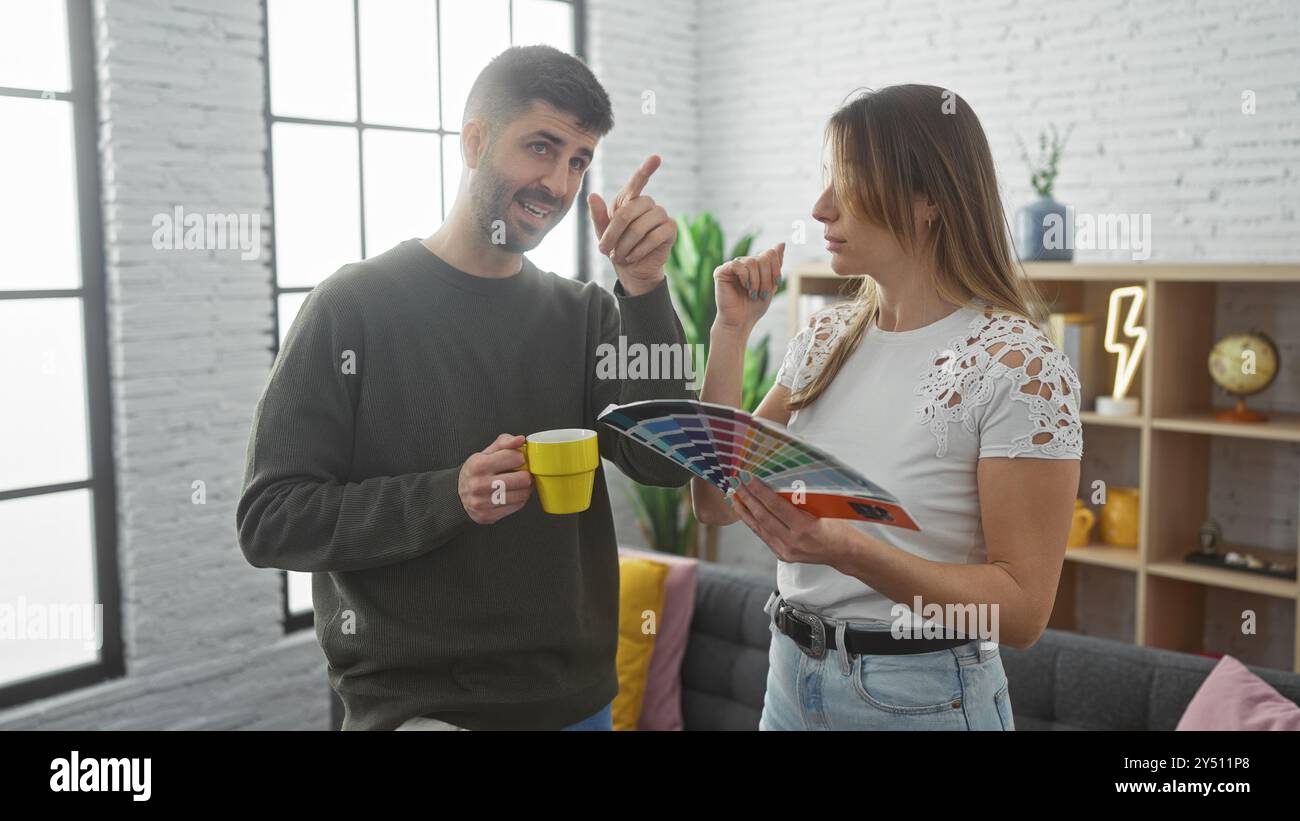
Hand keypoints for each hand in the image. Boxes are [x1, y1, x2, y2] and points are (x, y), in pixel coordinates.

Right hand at [459, 433, 532, 523]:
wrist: (457, 494)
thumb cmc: (475, 471)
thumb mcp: (485, 453)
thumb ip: (504, 443)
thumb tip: (520, 440)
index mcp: (478, 465)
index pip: (514, 457)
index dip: (521, 457)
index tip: (518, 459)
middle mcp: (479, 484)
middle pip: (522, 479)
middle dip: (526, 474)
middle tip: (523, 473)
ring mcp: (483, 502)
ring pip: (522, 495)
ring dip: (526, 488)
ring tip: (520, 484)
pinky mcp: (489, 515)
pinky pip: (517, 506)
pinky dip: (520, 499)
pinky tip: (514, 494)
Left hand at [588, 155, 676, 294]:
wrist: (632, 268)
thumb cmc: (617, 246)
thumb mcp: (603, 232)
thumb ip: (598, 215)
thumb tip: (592, 195)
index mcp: (629, 199)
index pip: (637, 181)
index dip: (646, 169)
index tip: (656, 158)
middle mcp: (647, 203)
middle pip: (628, 212)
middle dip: (613, 233)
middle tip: (605, 250)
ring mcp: (661, 215)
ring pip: (641, 226)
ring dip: (626, 244)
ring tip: (620, 256)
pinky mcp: (671, 229)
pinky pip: (654, 237)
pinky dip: (640, 249)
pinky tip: (633, 257)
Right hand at [713, 242, 783, 332]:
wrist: (740, 321)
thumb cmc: (754, 307)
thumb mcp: (771, 285)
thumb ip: (775, 265)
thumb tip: (782, 243)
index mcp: (755, 265)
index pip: (770, 253)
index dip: (776, 269)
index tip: (776, 284)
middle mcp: (743, 263)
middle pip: (762, 257)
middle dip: (767, 278)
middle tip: (763, 293)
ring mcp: (732, 267)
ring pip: (752, 262)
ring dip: (756, 281)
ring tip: (753, 294)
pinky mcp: (721, 271)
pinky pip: (737, 265)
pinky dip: (745, 278)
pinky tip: (744, 287)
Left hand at [730, 470, 860, 571]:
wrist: (843, 552)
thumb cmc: (837, 526)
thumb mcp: (821, 509)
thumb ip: (799, 499)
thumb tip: (776, 481)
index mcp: (805, 528)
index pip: (775, 506)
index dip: (759, 491)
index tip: (747, 478)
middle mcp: (793, 542)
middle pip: (763, 517)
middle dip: (747, 498)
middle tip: (735, 482)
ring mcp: (786, 551)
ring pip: (759, 528)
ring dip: (744, 511)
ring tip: (734, 495)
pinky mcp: (783, 556)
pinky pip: (764, 536)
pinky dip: (753, 522)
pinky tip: (745, 512)